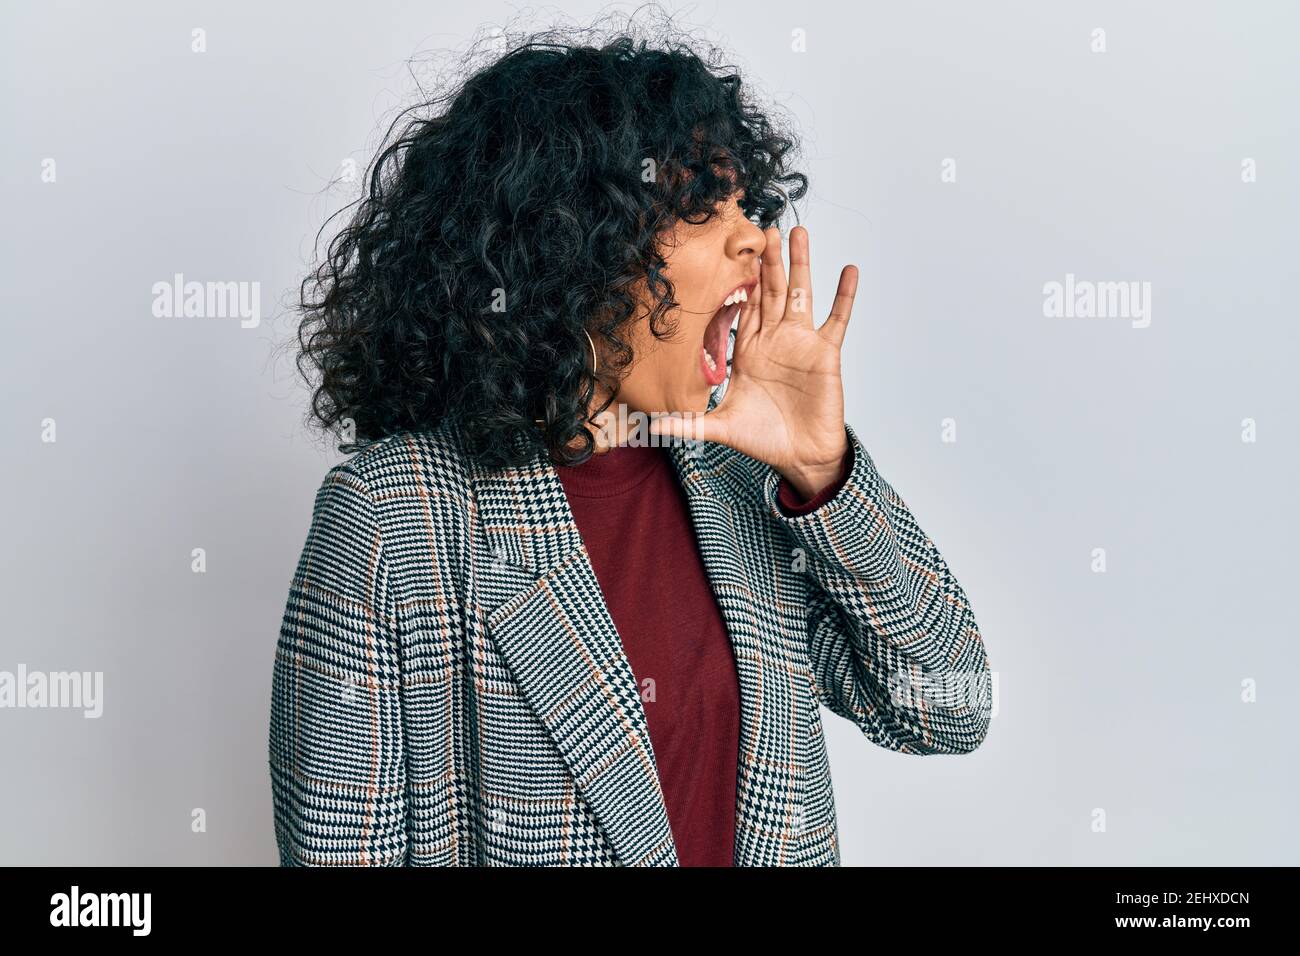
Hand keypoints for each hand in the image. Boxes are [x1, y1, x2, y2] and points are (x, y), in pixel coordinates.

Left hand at [649, 225, 858, 498]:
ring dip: (799, 263)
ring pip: (800, 294)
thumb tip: (651, 427)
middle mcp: (774, 340)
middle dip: (767, 260)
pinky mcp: (825, 353)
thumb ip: (688, 423)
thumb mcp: (720, 427)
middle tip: (763, 227)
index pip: (742, 306)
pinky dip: (844, 295)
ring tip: (797, 232)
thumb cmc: (763, 440)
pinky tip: (849, 270)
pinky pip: (837, 318)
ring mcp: (801, 343)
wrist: (800, 457)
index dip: (738, 279)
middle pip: (770, 291)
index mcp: (748, 350)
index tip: (731, 249)